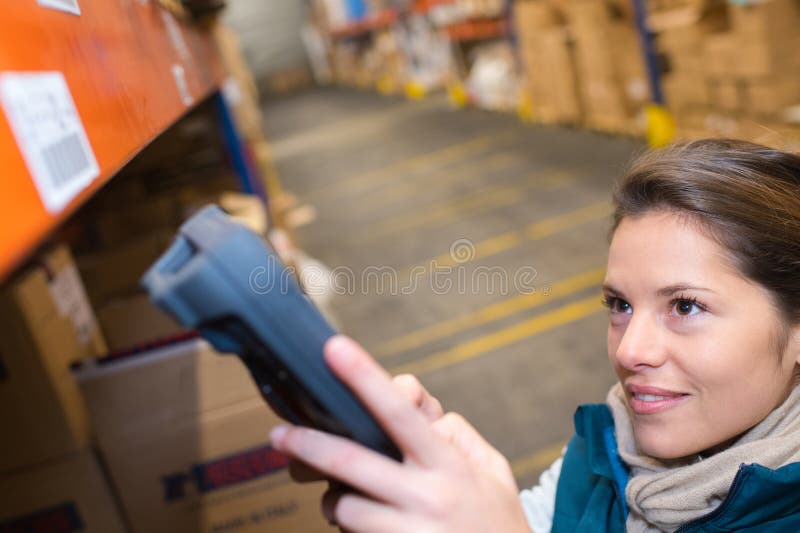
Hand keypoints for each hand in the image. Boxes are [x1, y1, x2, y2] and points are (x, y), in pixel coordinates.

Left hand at [270, 335, 528, 532]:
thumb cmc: (498, 524)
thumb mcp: (492, 471)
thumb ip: (456, 435)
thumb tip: (419, 408)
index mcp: (449, 466)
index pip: (400, 413)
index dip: (365, 378)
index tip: (335, 349)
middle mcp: (426, 497)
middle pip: (351, 462)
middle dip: (308, 444)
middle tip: (278, 434)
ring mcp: (410, 532)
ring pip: (344, 506)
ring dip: (335, 500)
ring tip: (346, 500)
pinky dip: (350, 528)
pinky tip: (368, 526)